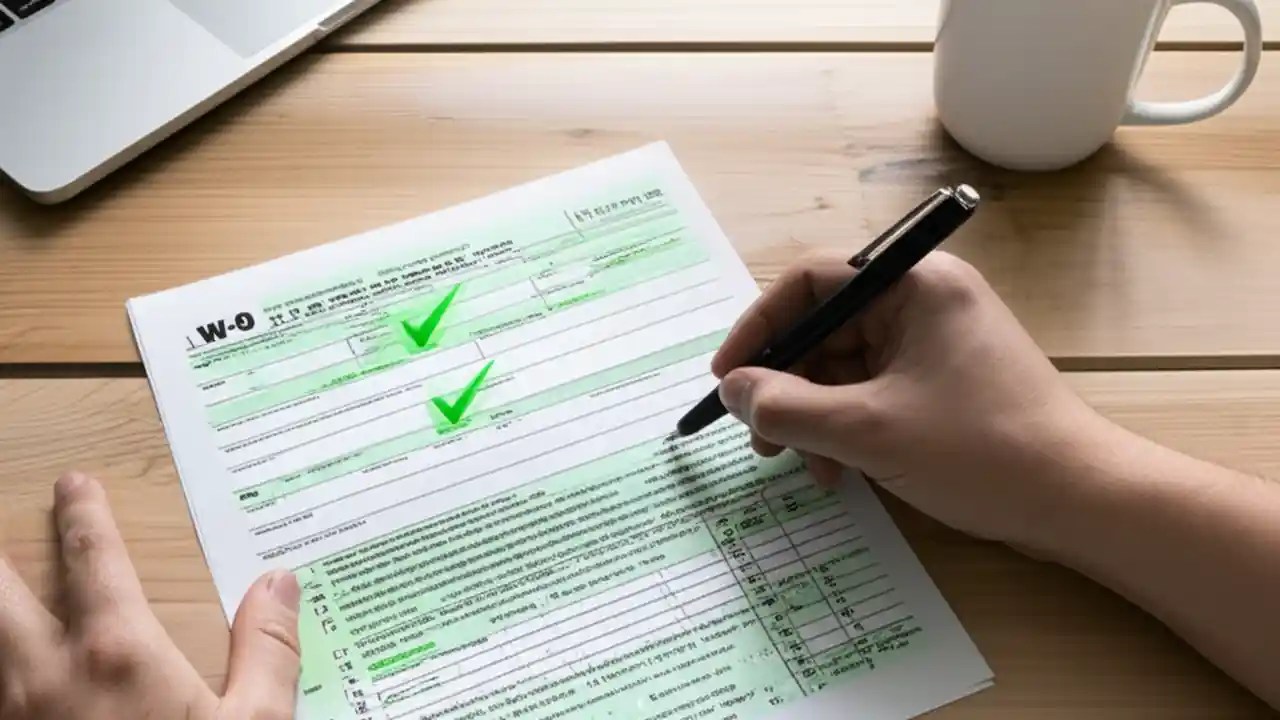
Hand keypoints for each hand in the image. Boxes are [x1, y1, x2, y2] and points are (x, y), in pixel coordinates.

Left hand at [0, 472, 300, 719]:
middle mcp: (49, 675)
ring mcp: (15, 713)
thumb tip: (280, 583)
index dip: (83, 516)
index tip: (74, 483)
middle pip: (3, 596)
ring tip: (6, 591)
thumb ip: (268, 653)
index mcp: (117, 652)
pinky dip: (1, 665)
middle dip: (1, 557)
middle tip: (5, 532)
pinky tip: (13, 670)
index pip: (93, 561)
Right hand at [713, 251, 1107, 548]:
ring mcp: (937, 343)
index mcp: (915, 286)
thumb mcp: (869, 431)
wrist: (1081, 500)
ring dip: (814, 415)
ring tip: (804, 466)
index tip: (728, 379)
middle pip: (826, 327)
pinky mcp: (944, 382)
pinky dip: (846, 426)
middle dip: (787, 384)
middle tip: (760, 437)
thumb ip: (789, 408)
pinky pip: (873, 390)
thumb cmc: (982, 451)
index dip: (760, 328)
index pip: (812, 281)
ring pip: (845, 366)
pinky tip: (838, 469)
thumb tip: (733, 390)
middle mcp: (926, 301)